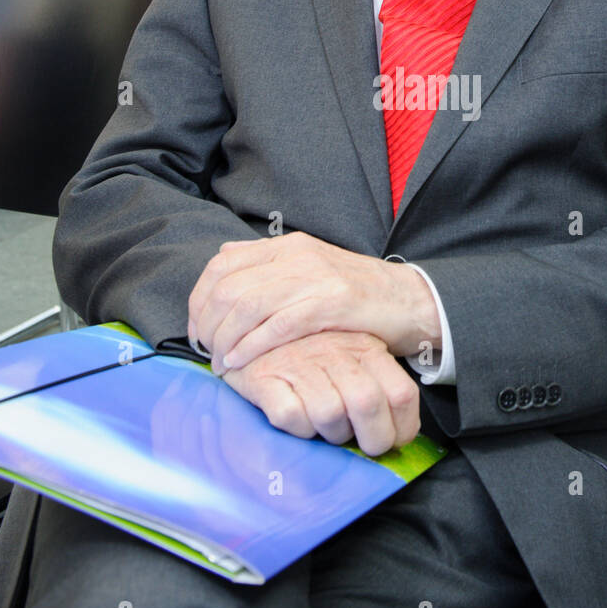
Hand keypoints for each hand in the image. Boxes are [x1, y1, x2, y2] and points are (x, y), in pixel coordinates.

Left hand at [187, 231, 441, 375]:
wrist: (409, 301)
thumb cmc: (355, 295)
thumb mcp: (309, 270)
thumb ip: (269, 268)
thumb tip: (224, 267)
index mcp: (286, 245)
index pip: (222, 263)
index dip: (199, 299)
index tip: (197, 329)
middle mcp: (296, 255)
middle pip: (228, 285)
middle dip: (207, 323)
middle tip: (205, 350)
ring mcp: (314, 277)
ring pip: (247, 304)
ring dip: (225, 339)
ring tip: (220, 362)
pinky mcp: (331, 304)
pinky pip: (277, 325)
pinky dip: (250, 346)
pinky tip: (240, 362)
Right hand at [219, 330, 420, 455]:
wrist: (248, 333)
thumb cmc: (310, 359)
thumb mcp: (354, 361)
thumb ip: (378, 388)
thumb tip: (401, 436)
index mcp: (364, 348)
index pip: (401, 393)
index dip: (402, 427)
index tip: (393, 440)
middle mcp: (334, 352)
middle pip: (367, 403)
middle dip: (370, 438)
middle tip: (361, 443)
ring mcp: (297, 362)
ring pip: (329, 413)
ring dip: (331, 433)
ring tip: (326, 428)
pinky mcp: (263, 377)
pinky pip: (290, 415)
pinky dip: (297, 428)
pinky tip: (298, 420)